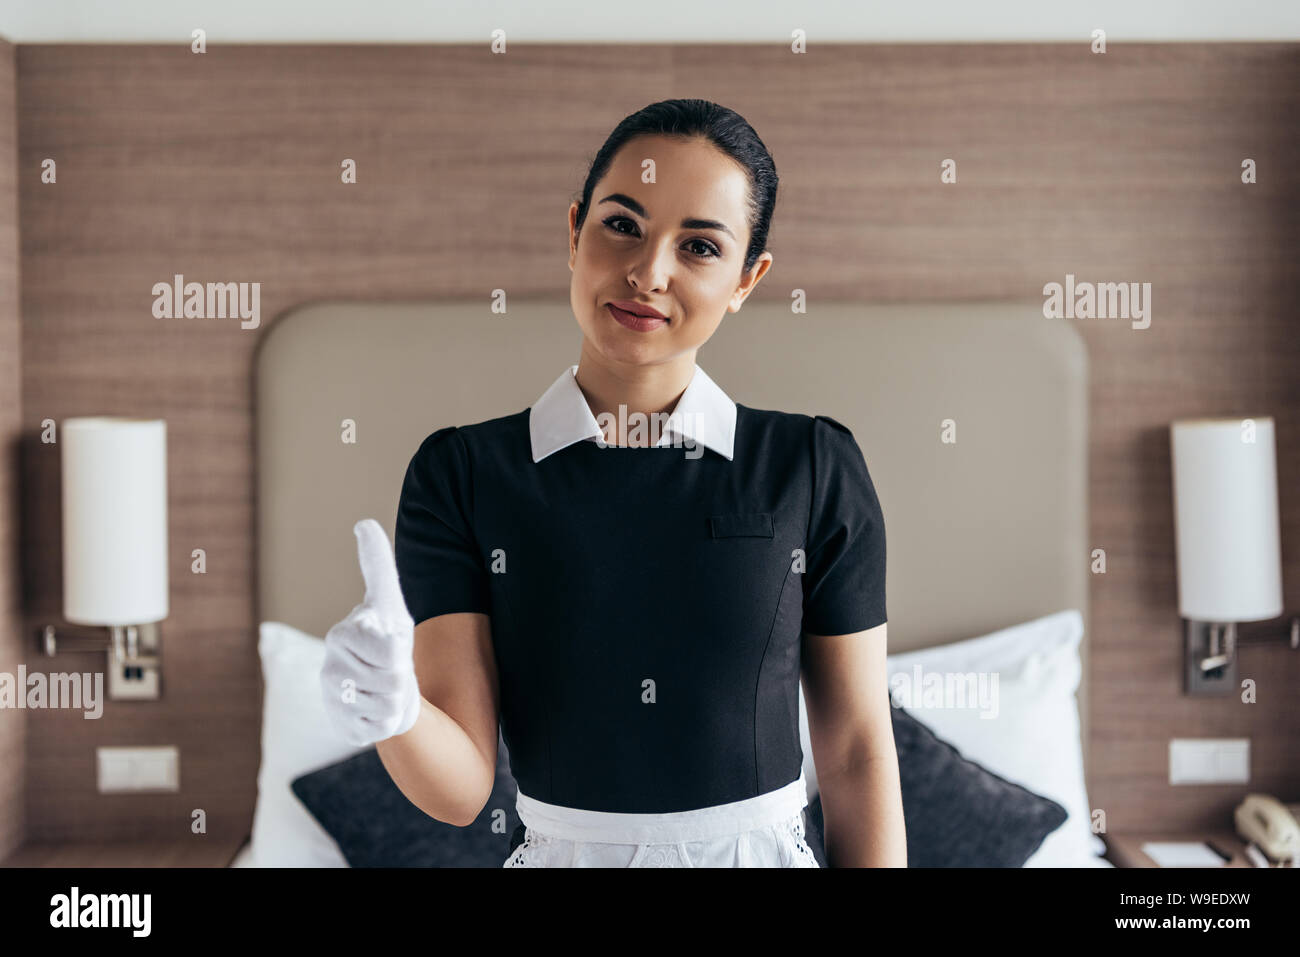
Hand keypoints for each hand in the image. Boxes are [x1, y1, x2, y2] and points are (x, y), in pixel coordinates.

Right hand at [320, 519, 421, 746]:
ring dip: (399, 696)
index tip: (389, 638)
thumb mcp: (390, 601)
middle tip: (396, 667)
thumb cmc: (389, 637)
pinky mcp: (343, 727)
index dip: (397, 647)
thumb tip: (363, 523)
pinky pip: (381, 728)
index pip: (387, 646)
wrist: (385, 685)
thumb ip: (377, 564)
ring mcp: (333, 699)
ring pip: (388, 703)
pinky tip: (378, 708)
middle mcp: (331, 666)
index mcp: (345, 634)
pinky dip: (389, 721)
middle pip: (394, 675)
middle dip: (405, 673)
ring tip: (388, 686)